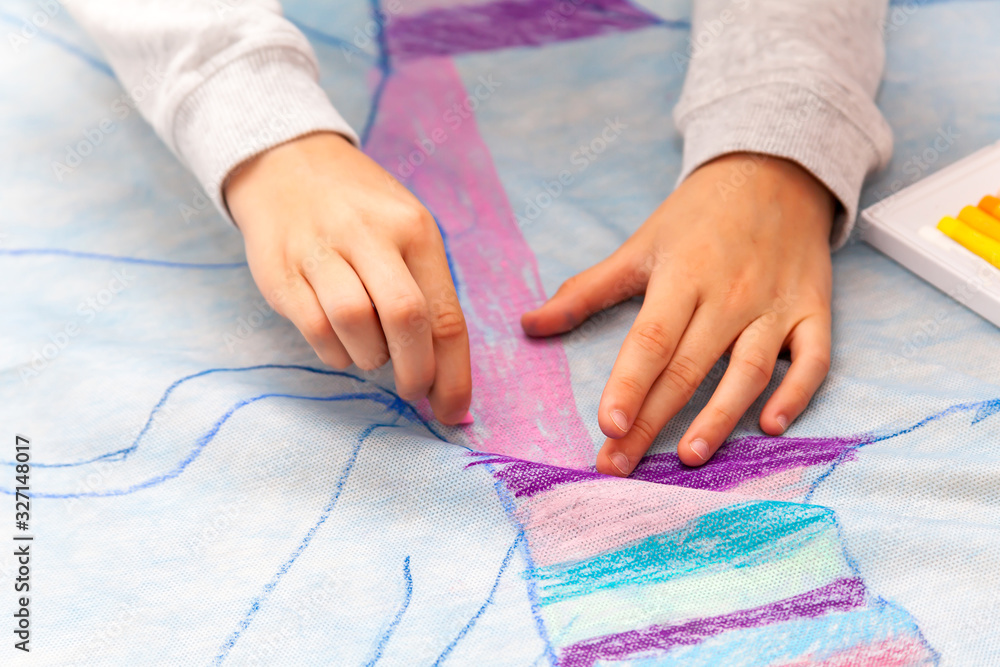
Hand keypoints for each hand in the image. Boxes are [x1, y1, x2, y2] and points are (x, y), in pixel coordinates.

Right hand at [225, 132, 471, 423]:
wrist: (284, 162)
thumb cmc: (359, 212)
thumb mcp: (404, 231)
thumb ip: (426, 293)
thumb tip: (443, 373)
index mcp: (415, 230)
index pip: (445, 314)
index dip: (453, 374)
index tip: (454, 412)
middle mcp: (370, 235)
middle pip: (406, 319)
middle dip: (415, 372)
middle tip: (413, 391)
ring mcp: (322, 251)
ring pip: (356, 325)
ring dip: (370, 359)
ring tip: (372, 352)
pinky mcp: (282, 271)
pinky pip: (315, 330)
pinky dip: (335, 352)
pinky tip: (340, 342)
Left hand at [521, 153, 834, 472]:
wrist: (776, 170)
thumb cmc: (699, 216)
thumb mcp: (641, 244)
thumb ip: (587, 290)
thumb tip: (529, 324)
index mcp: (683, 275)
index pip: (652, 339)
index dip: (629, 384)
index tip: (607, 427)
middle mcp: (730, 293)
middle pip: (689, 366)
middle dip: (653, 421)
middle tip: (620, 466)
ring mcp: (776, 304)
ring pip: (750, 370)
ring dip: (720, 417)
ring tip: (690, 457)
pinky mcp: (814, 311)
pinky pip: (812, 359)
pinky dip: (797, 393)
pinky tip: (771, 427)